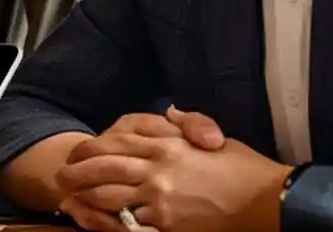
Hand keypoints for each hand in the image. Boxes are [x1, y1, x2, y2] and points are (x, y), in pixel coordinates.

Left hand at [57, 122, 289, 231]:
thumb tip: (170, 112)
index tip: (80, 150)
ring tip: (71, 197)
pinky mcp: (168, 224)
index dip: (94, 146)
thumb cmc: (246, 169)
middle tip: (63, 174)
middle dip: (80, 170)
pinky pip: (131, 223)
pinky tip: (98, 222)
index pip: (120, 140)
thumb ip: (186, 125)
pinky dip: (111, 222)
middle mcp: (159, 168)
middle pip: (106, 165)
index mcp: (169, 145)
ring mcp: (161, 197)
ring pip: (110, 194)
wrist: (269, 200)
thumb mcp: (213, 138)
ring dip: (87, 196)